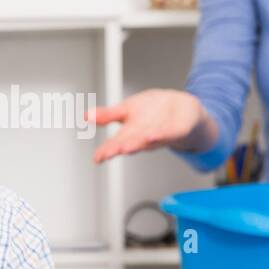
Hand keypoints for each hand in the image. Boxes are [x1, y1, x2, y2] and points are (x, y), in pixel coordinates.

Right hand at [87, 89, 214, 162]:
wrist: (183, 110)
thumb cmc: (154, 112)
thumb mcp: (126, 110)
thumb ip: (107, 115)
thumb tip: (85, 116)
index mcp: (130, 133)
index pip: (115, 143)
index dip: (105, 151)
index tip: (97, 158)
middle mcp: (144, 137)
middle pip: (130, 143)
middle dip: (121, 148)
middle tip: (111, 152)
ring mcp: (161, 135)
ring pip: (148, 141)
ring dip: (139, 144)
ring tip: (128, 147)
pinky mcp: (178, 130)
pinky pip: (169, 133)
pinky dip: (161, 135)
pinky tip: (153, 135)